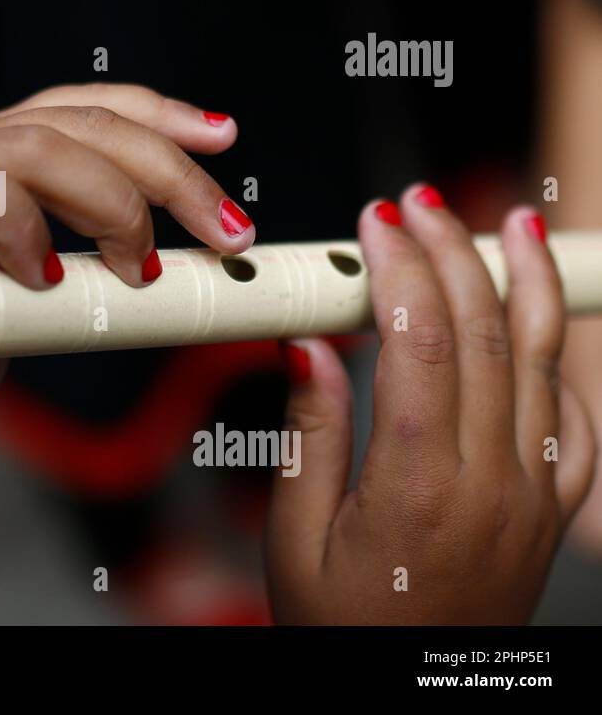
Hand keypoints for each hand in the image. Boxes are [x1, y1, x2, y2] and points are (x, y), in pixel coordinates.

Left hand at [0, 83, 253, 426]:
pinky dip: (160, 119)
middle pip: (50, 146)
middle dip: (133, 200)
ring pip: (89, 121)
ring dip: (170, 161)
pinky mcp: (32, 130)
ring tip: (229, 216)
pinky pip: (99, 108)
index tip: (53, 281)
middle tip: (201, 259)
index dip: (16, 226)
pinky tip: (216, 131)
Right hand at [266, 186, 596, 623]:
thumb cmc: (341, 625)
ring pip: (544, 363)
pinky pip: (576, 422)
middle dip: (452, 252)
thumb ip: (310, 434)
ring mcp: (533, 496)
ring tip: (515, 224)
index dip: (400, 267)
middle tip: (420, 204)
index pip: (419, 341)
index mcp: (418, 485)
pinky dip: (564, 361)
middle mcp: (490, 482)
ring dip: (528, 283)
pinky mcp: (551, 512)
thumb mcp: (295, 535)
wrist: (405, 695)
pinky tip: (546, 323)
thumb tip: (309, 347)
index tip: (375, 222)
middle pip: (485, 334)